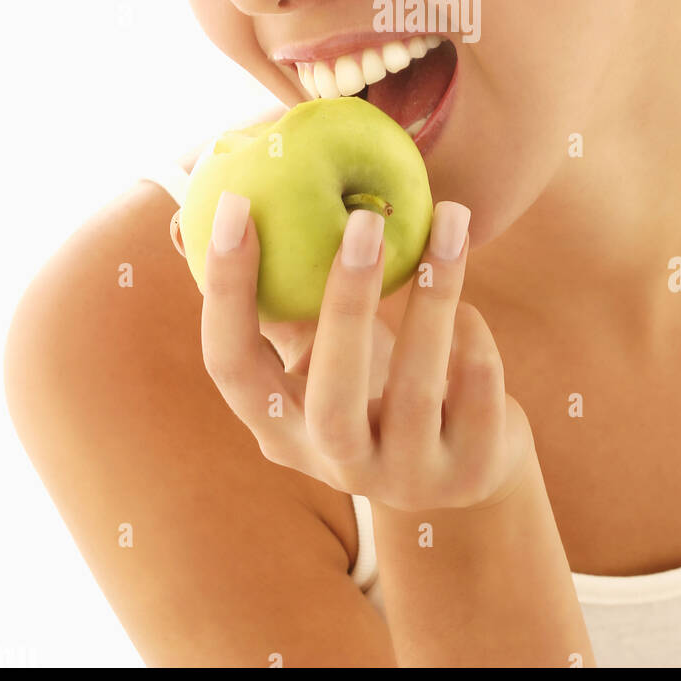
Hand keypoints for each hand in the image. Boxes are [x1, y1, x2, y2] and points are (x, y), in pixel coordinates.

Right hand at [187, 193, 535, 511]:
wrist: (466, 468)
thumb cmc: (376, 386)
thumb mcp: (321, 356)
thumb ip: (277, 302)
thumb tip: (205, 214)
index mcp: (281, 429)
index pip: (233, 366)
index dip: (227, 288)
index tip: (238, 204)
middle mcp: (338, 464)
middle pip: (331, 397)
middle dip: (347, 304)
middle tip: (365, 220)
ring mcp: (409, 476)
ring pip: (417, 389)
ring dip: (433, 296)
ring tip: (450, 219)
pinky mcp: (472, 471)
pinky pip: (476, 390)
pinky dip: (473, 336)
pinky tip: (468, 307)